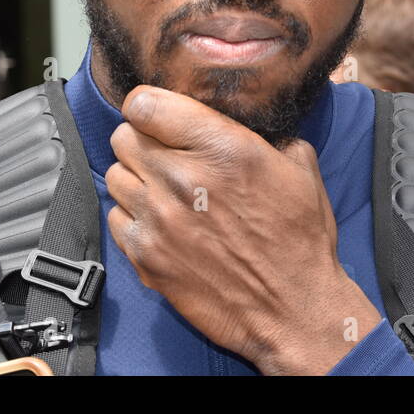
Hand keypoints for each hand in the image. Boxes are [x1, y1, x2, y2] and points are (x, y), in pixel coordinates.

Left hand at [105, 85, 381, 373]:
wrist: (292, 309)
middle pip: (123, 136)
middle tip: (165, 152)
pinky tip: (160, 221)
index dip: (149, 105)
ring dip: (136, 177)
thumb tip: (238, 114)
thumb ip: (262, 131)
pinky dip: (132, 215)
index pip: (144, 104)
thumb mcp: (298, 165)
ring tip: (163, 189)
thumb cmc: (298, 239)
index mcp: (221, 148)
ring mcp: (158, 219)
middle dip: (142, 139)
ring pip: (115, 175)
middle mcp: (182, 179)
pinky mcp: (146, 256)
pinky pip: (116, 217)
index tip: (159, 114)